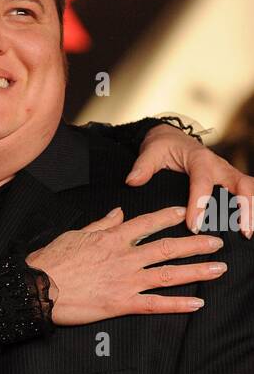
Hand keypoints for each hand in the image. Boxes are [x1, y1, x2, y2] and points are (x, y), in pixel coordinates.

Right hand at [26, 205, 226, 325]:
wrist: (37, 288)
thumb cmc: (51, 260)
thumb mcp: (77, 234)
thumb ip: (102, 224)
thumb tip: (118, 212)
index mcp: (112, 238)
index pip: (147, 223)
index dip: (169, 216)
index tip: (186, 212)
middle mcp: (125, 257)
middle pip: (168, 247)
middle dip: (196, 244)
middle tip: (217, 242)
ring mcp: (125, 281)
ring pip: (169, 274)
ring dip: (196, 271)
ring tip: (218, 269)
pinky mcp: (121, 304)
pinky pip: (155, 304)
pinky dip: (178, 305)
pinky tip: (196, 304)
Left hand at [125, 124, 253, 237]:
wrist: (173, 139)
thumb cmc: (163, 147)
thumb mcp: (150, 151)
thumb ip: (142, 166)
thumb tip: (132, 181)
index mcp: (199, 159)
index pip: (202, 183)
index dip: (200, 204)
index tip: (194, 226)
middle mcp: (219, 165)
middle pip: (241, 184)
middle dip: (245, 207)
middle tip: (244, 232)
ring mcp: (227, 174)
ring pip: (249, 189)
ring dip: (252, 210)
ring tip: (249, 234)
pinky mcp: (230, 181)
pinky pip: (246, 193)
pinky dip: (250, 209)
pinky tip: (247, 228)